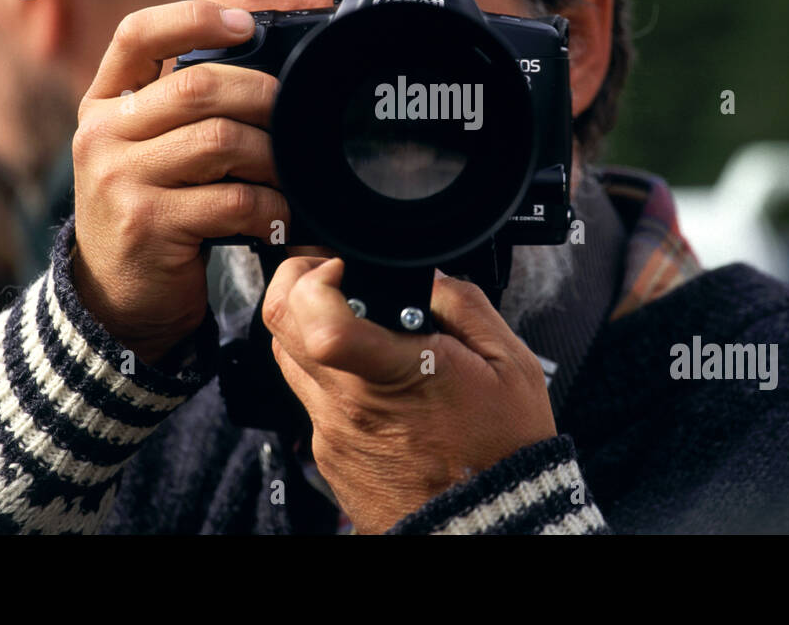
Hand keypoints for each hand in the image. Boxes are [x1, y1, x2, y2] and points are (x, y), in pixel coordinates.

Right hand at [71, 0, 288, 363]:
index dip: (195, 19)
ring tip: (288, 174)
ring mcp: (120, 180)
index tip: (246, 25)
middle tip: (292, 118)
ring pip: (222, 140)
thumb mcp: (142, 150)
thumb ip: (177, 108)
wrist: (115, 297)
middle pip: (199, 88)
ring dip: (272, 157)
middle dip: (262, 98)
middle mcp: (101, 135)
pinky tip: (278, 215)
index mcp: (103, 104)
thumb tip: (262, 66)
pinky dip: (270, 207)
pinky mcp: (148, 224)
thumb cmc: (149, 210)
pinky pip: (233, 200)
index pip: (137, 35)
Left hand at [263, 257, 557, 532]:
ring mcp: (330, 432)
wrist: (490, 526)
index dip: (317, 275)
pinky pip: (307, 394)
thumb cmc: (503, 452)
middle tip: (335, 272)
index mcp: (393, 375)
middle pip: (278, 322)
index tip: (344, 262)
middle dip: (298, 279)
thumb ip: (463, 304)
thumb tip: (427, 272)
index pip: (318, 321)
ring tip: (356, 320)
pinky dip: (327, 370)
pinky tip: (369, 373)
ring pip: (284, 354)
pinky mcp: (326, 453)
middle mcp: (348, 404)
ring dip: (306, 323)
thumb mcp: (510, 363)